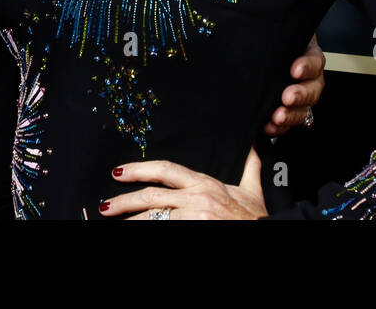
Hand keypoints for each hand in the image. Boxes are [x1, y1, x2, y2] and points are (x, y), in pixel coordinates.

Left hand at [101, 147, 267, 219]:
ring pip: (154, 216)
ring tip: (114, 223)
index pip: (165, 170)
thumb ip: (249, 166)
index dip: (139, 169)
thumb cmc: (257, 218)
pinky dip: (150, 230)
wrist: (269, 232)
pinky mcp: (197, 229)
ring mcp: (195, 215)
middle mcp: (197, 197)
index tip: (119, 172)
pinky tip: (136, 231)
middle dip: (124, 200)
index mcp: (205, 183)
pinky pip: (165, 229)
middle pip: (152, 196)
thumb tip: (254, 143)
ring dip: (131, 220)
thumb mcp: (252, 189)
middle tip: (105, 206)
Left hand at [264, 34, 324, 134]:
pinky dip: (280, 128)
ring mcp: (299, 95)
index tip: (295, 70)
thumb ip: (271, 32)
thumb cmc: (269, 39)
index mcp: (307, 54)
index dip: (307, 66)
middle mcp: (307, 76)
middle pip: (313, 88)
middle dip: (301, 95)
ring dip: (292, 115)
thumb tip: (259, 20)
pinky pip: (290, 122)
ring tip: (278, 117)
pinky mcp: (289, 110)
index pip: (314, 60)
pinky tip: (269, 127)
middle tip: (287, 97)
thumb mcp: (275, 33)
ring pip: (304, 109)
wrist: (261, 45)